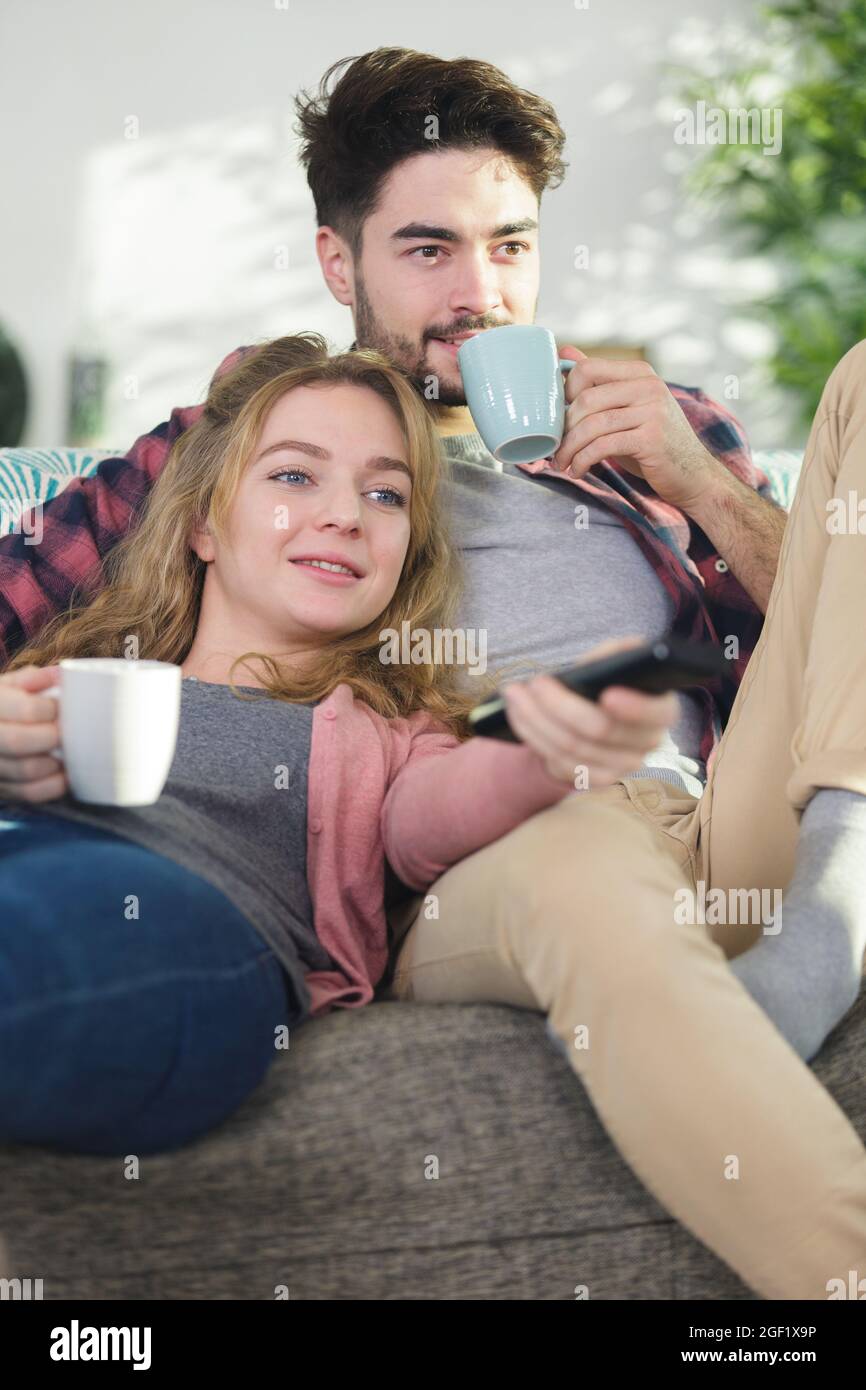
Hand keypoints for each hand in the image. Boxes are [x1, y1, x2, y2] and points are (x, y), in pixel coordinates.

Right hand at [0, 664, 67, 802]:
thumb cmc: (3, 704)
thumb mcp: (9, 686)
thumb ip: (33, 679)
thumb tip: (63, 675)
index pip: (24, 709)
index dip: (50, 710)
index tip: (63, 708)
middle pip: (19, 742)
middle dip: (53, 737)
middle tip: (69, 731)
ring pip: (26, 770)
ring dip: (56, 763)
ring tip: (70, 751)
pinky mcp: (1, 789)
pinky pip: (29, 793)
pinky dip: (54, 786)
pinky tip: (65, 774)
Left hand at [501, 635, 678, 788]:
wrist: (592, 711)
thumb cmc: (605, 680)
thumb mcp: (613, 661)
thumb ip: (616, 654)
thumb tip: (611, 657)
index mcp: (662, 710)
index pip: (659, 713)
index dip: (635, 707)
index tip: (606, 694)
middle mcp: (649, 743)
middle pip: (601, 730)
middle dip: (561, 704)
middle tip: (536, 682)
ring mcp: (623, 766)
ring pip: (573, 747)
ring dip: (537, 718)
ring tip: (515, 694)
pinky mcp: (596, 779)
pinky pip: (560, 762)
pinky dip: (534, 735)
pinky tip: (517, 714)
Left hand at [550, 347, 723, 512]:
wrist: (693, 474)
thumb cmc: (653, 441)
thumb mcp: (626, 407)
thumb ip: (599, 382)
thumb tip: (563, 353)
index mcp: (640, 373)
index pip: (587, 368)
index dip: (564, 393)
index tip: (558, 418)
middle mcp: (648, 386)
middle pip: (585, 398)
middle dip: (563, 428)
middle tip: (554, 448)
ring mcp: (652, 411)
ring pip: (592, 424)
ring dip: (569, 449)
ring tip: (561, 464)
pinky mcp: (651, 439)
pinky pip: (603, 446)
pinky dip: (583, 460)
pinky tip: (577, 471)